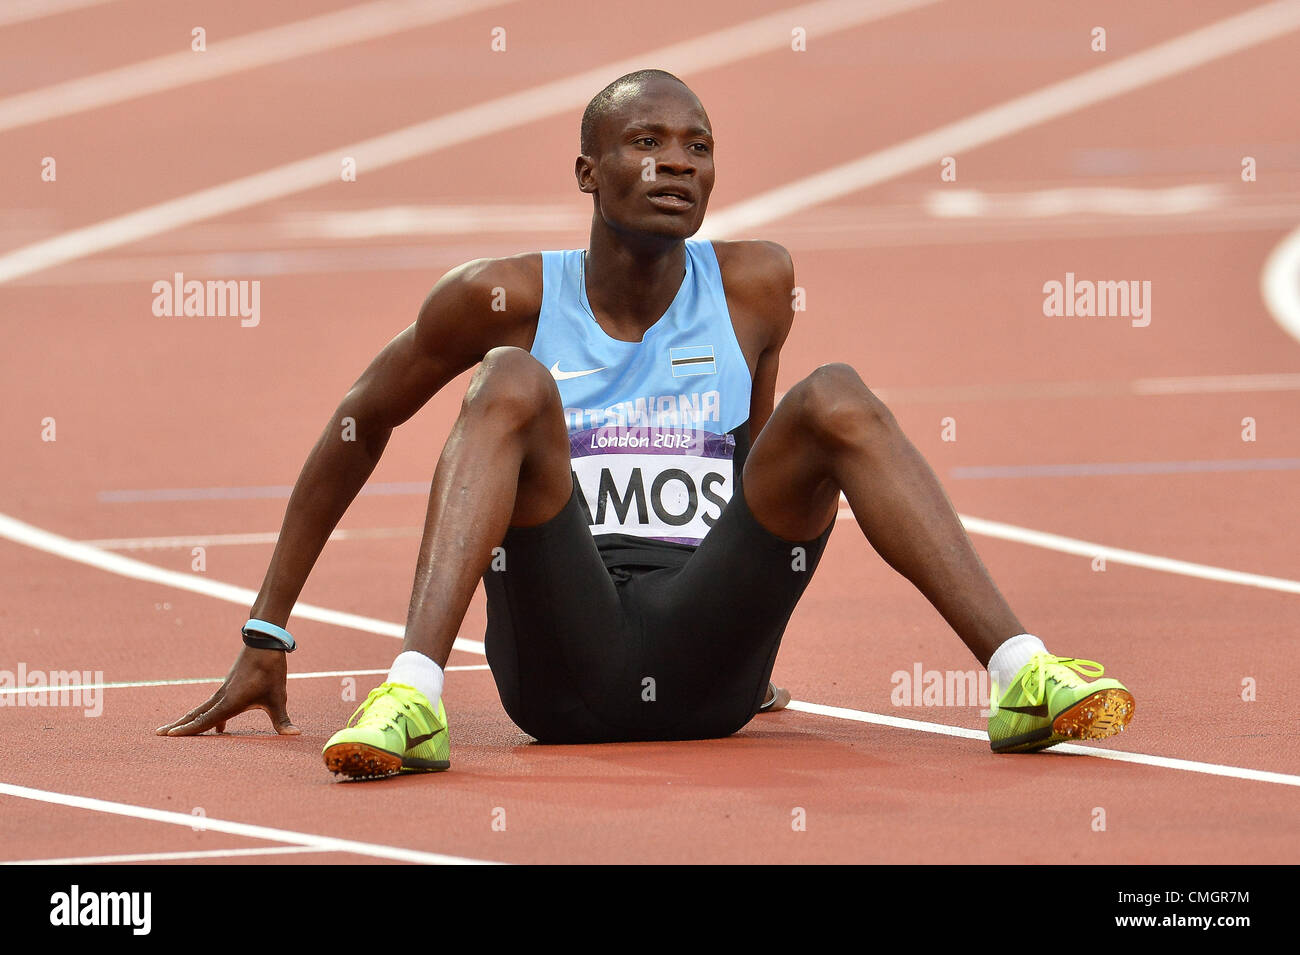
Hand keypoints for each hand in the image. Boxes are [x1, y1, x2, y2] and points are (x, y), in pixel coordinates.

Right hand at [155, 645, 298, 735]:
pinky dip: (208, 715)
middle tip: (158, 734)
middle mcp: (222, 697)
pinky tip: (219, 727)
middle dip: (178, 726)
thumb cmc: (270, 670)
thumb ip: (282, 720)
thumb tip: (295, 734)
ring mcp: (224, 690)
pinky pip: (214, 704)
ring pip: (203, 708)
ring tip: (176, 730)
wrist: (264, 641)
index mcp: (229, 702)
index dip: (188, 730)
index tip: (169, 736)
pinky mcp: (230, 685)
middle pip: (196, 715)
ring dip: (190, 720)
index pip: (205, 721)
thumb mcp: (278, 697)